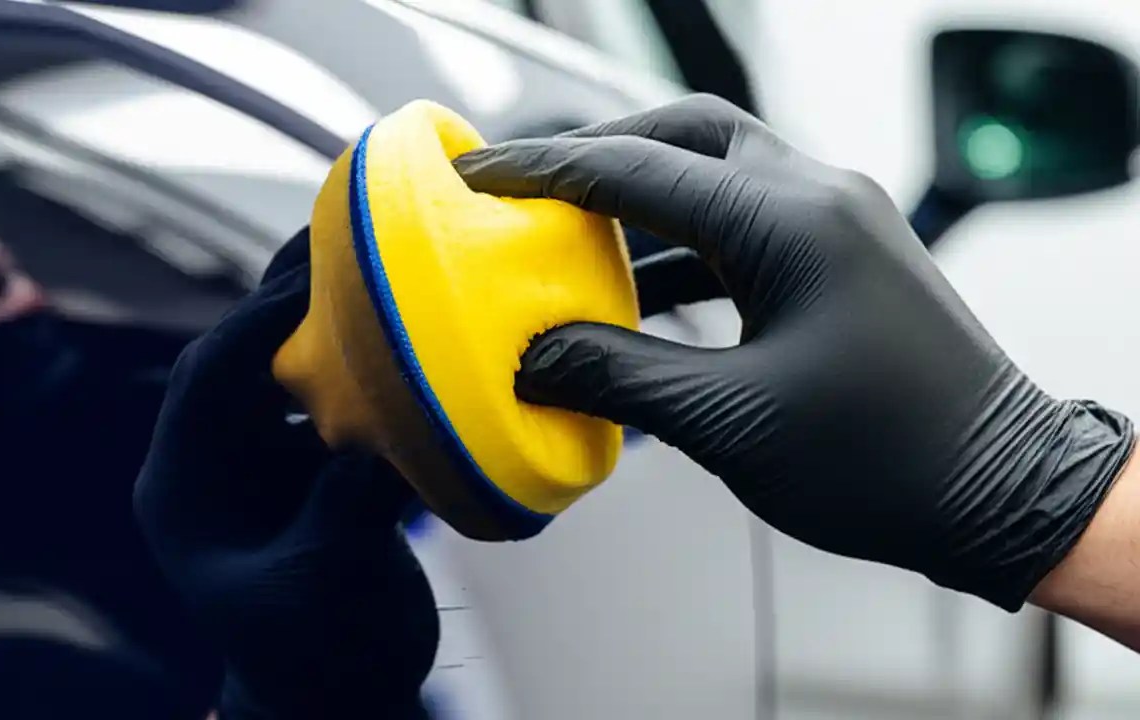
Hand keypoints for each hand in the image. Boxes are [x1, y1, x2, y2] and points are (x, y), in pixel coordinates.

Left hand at [133, 230, 436, 717]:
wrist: (345, 696)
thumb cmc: (320, 658)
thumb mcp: (324, 586)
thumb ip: (344, 506)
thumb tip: (383, 437)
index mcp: (182, 486)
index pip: (206, 375)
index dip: (256, 319)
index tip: (316, 276)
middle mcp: (214, 461)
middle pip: (241, 353)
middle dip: (288, 299)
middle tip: (346, 237)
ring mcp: (262, 461)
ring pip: (285, 366)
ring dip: (327, 320)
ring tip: (379, 262)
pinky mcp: (309, 467)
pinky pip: (330, 394)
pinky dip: (365, 362)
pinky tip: (408, 329)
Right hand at [455, 95, 1134, 610]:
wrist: (1004, 492)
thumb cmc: (887, 462)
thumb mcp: (730, 423)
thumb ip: (620, 379)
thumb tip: (535, 359)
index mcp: (789, 222)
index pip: (638, 169)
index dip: (545, 172)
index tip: (480, 176)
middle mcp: (818, 198)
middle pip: (684, 134)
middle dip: (596, 155)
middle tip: (526, 186)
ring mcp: (839, 222)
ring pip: (717, 171)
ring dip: (641, 196)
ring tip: (570, 236)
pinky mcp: (845, 257)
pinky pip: (745, 221)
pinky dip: (684, 242)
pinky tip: (640, 289)